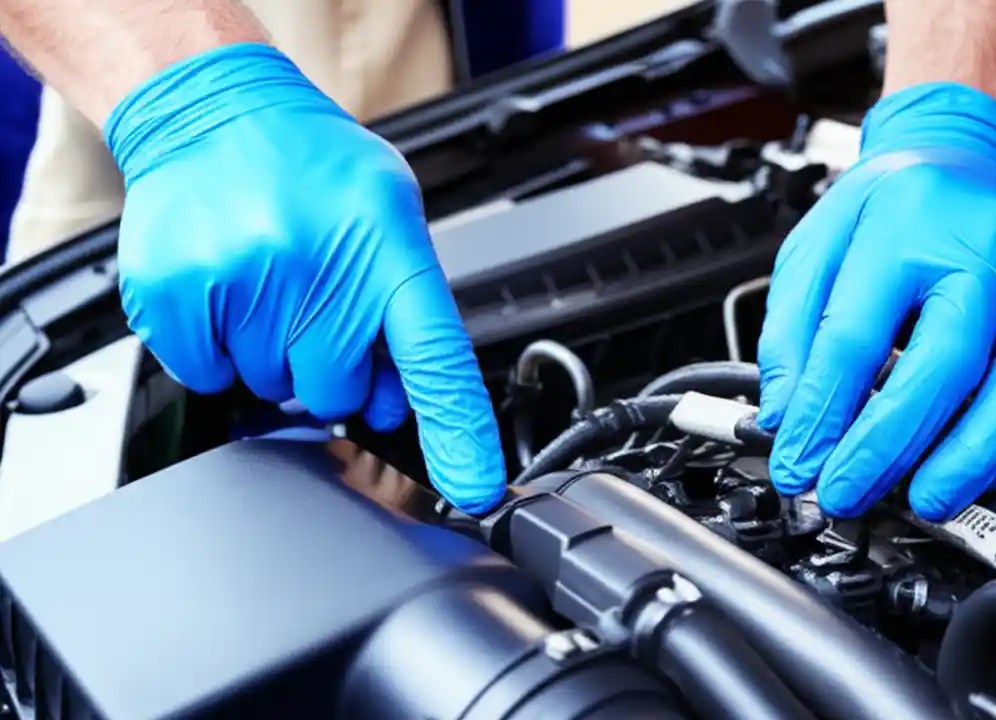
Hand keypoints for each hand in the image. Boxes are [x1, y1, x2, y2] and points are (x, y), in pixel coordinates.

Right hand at [107, 43, 505, 513]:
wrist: (212, 109)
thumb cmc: (312, 168)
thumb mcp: (388, 215)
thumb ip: (404, 308)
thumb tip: (400, 405)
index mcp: (386, 244)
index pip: (436, 357)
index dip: (459, 433)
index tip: (474, 488)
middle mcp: (317, 263)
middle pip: (340, 393)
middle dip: (332, 365)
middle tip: (315, 303)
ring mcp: (243, 279)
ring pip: (273, 387)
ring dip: (273, 351)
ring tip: (269, 281)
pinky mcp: (176, 294)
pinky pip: (209, 375)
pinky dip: (217, 349)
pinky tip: (226, 290)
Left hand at [757, 82, 995, 521]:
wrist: (964, 160)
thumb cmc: (889, 207)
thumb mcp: (814, 247)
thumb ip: (790, 331)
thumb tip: (783, 417)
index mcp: (902, 229)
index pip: (855, 335)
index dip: (822, 411)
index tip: (797, 462)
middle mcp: (978, 255)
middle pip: (944, 362)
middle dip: (891, 444)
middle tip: (849, 492)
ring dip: (971, 458)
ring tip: (924, 501)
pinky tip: (981, 472)